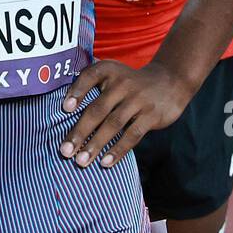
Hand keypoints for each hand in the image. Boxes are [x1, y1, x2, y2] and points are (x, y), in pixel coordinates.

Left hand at [59, 59, 193, 168]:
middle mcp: (123, 83)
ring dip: (96, 144)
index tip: (65, 108)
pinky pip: (132, 135)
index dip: (77, 91)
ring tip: (81, 161)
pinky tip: (105, 162)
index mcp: (109, 70)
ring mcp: (138, 100)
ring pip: (113, 125)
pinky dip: (118, 150)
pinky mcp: (151, 115)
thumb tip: (63, 106)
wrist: (170, 81)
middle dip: (80, 132)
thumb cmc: (130, 82)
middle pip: (98, 109)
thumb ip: (91, 82)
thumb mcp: (113, 73)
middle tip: (65, 151)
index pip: (90, 77)